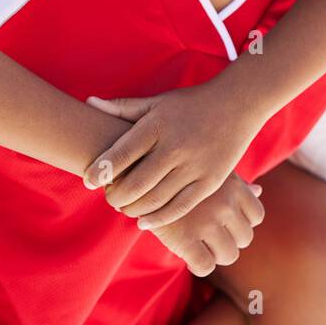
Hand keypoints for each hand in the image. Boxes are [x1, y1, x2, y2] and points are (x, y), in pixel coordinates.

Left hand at [83, 78, 270, 228]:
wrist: (237, 105)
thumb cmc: (189, 104)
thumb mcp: (156, 102)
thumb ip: (122, 108)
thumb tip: (90, 102)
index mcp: (157, 126)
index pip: (121, 154)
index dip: (100, 171)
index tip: (88, 181)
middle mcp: (174, 147)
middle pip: (135, 182)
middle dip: (115, 195)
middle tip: (108, 197)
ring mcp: (194, 167)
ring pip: (155, 199)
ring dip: (134, 209)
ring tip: (124, 207)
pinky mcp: (210, 182)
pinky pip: (179, 207)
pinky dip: (158, 218)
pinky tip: (144, 221)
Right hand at [145, 172, 263, 276]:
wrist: (135, 171)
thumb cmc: (176, 168)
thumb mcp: (209, 167)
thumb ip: (235, 183)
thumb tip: (258, 190)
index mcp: (233, 186)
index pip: (256, 216)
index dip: (241, 222)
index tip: (225, 223)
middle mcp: (224, 204)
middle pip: (244, 238)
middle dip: (229, 240)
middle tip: (209, 237)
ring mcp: (206, 222)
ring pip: (228, 255)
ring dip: (215, 255)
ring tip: (199, 246)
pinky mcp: (185, 239)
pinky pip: (205, 266)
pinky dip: (199, 266)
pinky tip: (188, 257)